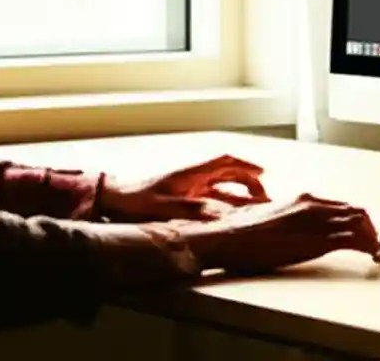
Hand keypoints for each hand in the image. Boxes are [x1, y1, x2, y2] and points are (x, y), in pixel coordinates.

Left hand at [100, 154, 271, 221]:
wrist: (114, 199)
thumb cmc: (135, 200)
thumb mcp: (163, 207)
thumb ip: (191, 210)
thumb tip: (218, 214)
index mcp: (191, 173)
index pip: (225, 161)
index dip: (247, 166)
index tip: (264, 173)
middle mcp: (194, 177)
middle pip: (229, 173)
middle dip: (250, 183)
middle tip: (265, 199)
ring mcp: (190, 187)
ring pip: (223, 188)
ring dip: (240, 195)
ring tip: (256, 209)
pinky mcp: (184, 198)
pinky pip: (213, 199)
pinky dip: (227, 205)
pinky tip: (233, 218)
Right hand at [178, 193, 379, 273]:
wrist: (227, 236)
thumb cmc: (240, 231)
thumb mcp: (266, 216)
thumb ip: (283, 216)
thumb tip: (286, 224)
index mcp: (302, 198)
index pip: (340, 205)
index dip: (355, 220)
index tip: (360, 232)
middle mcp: (313, 205)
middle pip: (355, 211)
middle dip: (369, 228)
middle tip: (373, 244)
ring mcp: (316, 222)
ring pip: (360, 223)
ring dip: (373, 238)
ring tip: (377, 252)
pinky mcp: (316, 241)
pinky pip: (355, 241)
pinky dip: (370, 248)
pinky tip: (374, 258)